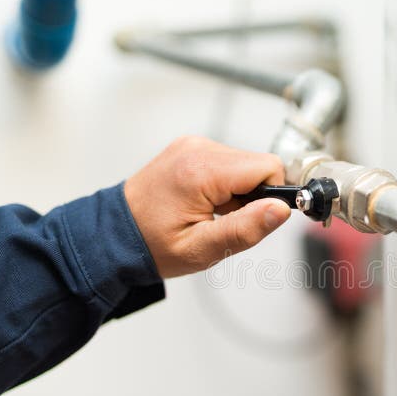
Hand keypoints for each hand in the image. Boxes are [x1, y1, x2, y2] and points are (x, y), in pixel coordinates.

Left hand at [124, 136, 290, 277]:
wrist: (115, 234)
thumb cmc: (153, 244)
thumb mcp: (202, 249)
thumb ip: (245, 229)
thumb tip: (280, 209)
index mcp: (200, 170)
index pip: (268, 168)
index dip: (271, 196)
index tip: (252, 219)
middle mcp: (198, 149)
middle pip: (259, 165)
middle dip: (254, 197)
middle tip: (226, 220)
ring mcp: (193, 146)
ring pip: (246, 164)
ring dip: (240, 193)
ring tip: (213, 214)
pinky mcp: (192, 149)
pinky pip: (230, 164)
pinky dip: (227, 186)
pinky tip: (207, 203)